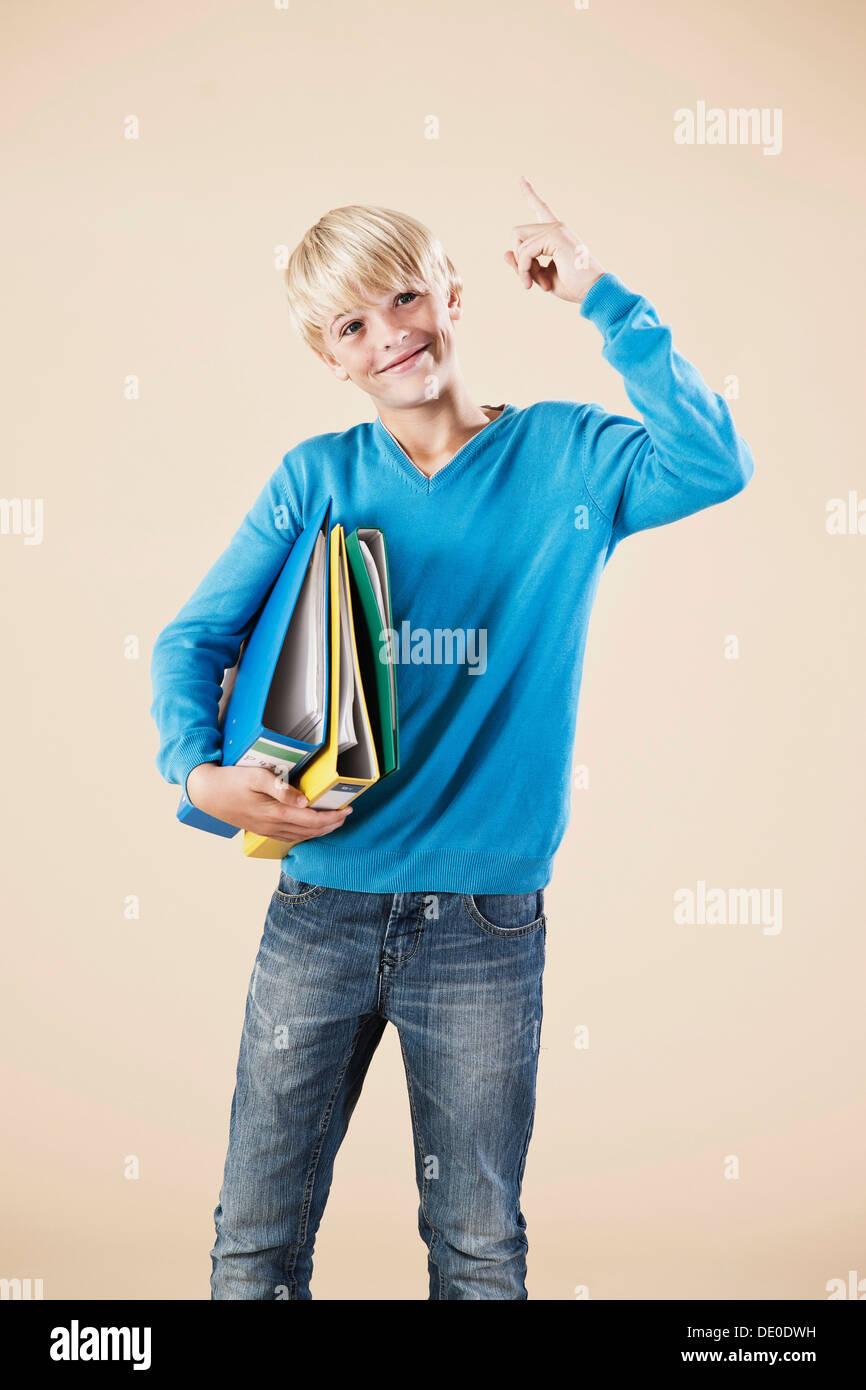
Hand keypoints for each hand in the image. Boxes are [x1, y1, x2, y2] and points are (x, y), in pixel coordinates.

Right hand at [185, 763, 352, 841]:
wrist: (206, 793)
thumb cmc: (230, 781)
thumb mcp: (255, 776)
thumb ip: (280, 788)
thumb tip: (303, 800)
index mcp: (275, 813)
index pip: (312, 820)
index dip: (333, 817)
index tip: (347, 810)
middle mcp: (273, 826)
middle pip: (310, 831)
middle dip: (331, 825)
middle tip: (346, 815)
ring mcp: (267, 830)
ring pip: (301, 836)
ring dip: (320, 831)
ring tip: (334, 822)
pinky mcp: (262, 829)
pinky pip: (290, 836)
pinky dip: (306, 834)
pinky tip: (310, 828)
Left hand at [503, 174, 605, 304]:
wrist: (593, 291)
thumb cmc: (573, 286)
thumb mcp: (541, 277)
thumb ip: (524, 265)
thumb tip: (505, 253)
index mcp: (555, 234)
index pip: (541, 209)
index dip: (530, 194)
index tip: (521, 178)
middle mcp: (556, 227)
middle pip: (517, 233)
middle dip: (518, 258)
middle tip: (529, 280)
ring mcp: (556, 229)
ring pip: (518, 242)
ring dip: (522, 268)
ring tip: (535, 284)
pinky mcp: (555, 236)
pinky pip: (525, 251)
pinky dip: (525, 269)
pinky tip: (536, 282)